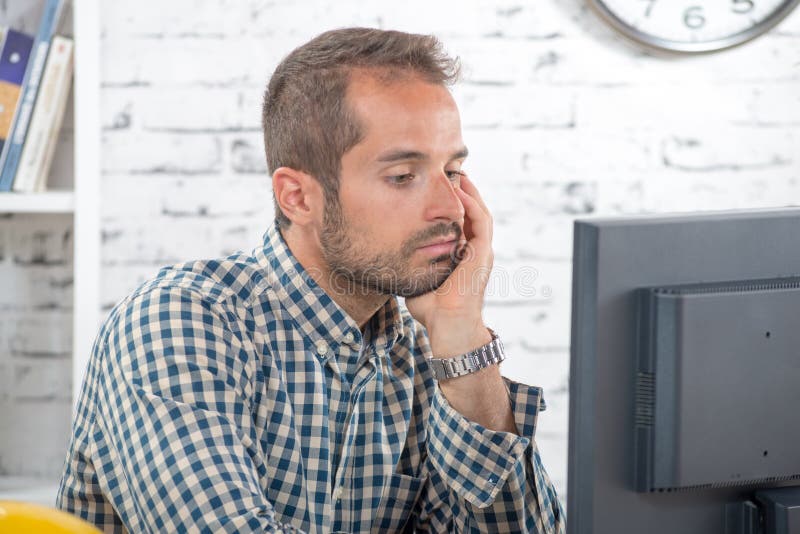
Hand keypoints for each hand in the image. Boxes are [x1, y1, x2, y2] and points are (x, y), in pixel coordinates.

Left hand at [405, 173, 493, 355]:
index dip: (449, 202)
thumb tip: (386, 249)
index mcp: (461, 254)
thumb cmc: (431, 309)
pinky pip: (481, 222)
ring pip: (479, 212)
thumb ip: (409, 261)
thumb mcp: (417, 276)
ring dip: (469, 191)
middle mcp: (474, 250)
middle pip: (471, 211)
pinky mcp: (482, 254)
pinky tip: (459, 191)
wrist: (448, 328)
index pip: (458, 220)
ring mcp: (480, 252)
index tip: (434, 185)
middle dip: (462, 190)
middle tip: (448, 171)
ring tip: (457, 173)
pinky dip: (471, 204)